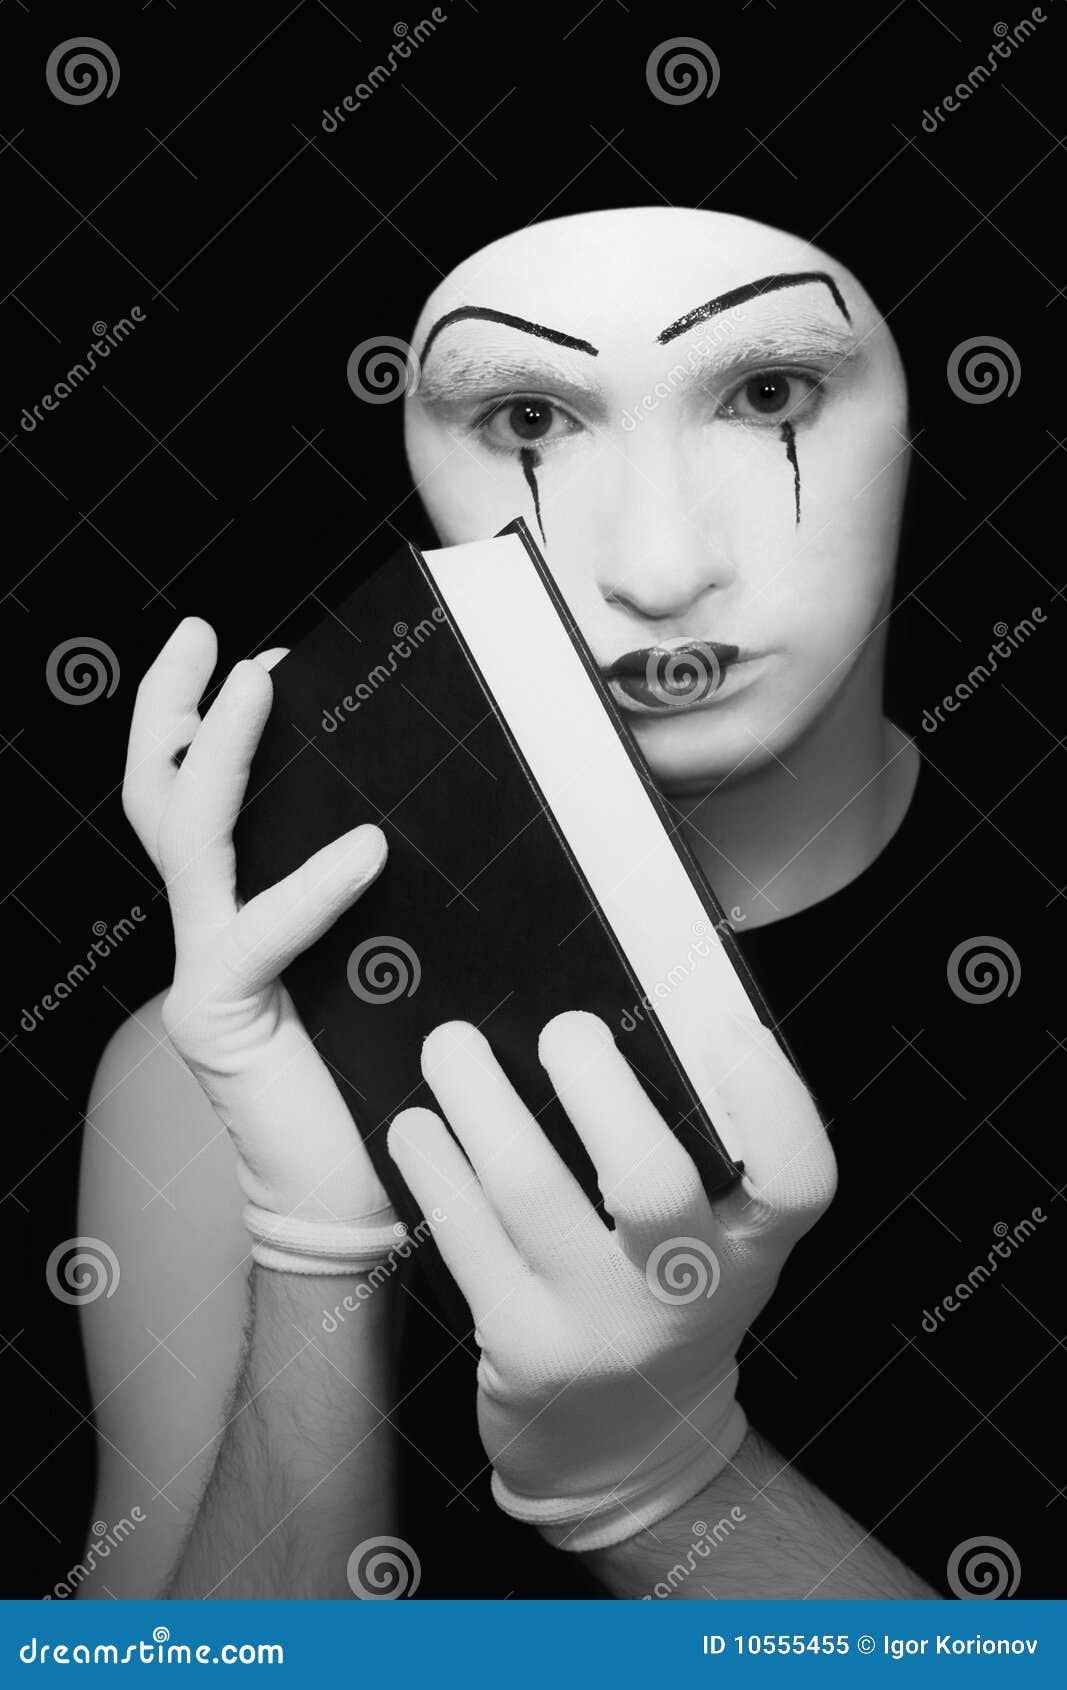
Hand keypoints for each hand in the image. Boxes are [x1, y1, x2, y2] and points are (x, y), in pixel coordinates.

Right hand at [122, 616, 402, 1273]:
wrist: (357, 1197)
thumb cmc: (382, 1076)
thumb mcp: (384, 962)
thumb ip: (377, 902)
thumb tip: (433, 818)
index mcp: (244, 917)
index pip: (203, 805)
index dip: (208, 726)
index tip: (254, 656)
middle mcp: (209, 933)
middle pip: (160, 800)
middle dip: (173, 707)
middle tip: (203, 634)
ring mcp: (205, 973)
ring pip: (186, 839)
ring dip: (216, 753)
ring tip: (256, 683)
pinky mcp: (223, 1019)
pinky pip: (254, 933)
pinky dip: (308, 887)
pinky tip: (363, 851)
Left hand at [387, 1009, 835, 1549]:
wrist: (620, 1450)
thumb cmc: (664, 1302)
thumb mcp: (714, 1245)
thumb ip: (699, 1154)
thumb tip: (631, 1014)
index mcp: (749, 1250)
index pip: (797, 1179)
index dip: (770, 1099)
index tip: (726, 1025)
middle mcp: (684, 1293)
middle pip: (652, 1183)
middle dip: (599, 1088)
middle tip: (564, 1027)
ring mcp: (597, 1326)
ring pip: (532, 1195)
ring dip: (484, 1105)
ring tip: (451, 1045)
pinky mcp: (519, 1344)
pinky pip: (467, 1237)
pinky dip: (435, 1166)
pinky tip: (418, 1124)